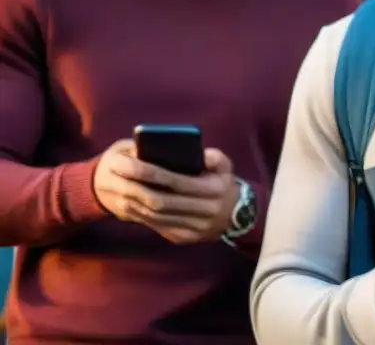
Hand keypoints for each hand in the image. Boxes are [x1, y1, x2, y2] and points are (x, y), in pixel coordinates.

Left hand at [93, 141, 239, 243]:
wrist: (235, 215)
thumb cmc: (223, 184)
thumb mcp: (226, 166)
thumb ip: (214, 157)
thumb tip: (198, 154)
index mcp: (213, 191)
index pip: (177, 181)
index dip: (153, 173)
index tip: (133, 163)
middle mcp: (204, 212)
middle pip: (163, 201)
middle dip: (138, 188)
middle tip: (120, 176)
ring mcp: (193, 228)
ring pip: (157, 217)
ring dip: (136, 203)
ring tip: (121, 189)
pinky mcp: (184, 238)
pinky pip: (158, 226)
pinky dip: (141, 216)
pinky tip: (131, 204)